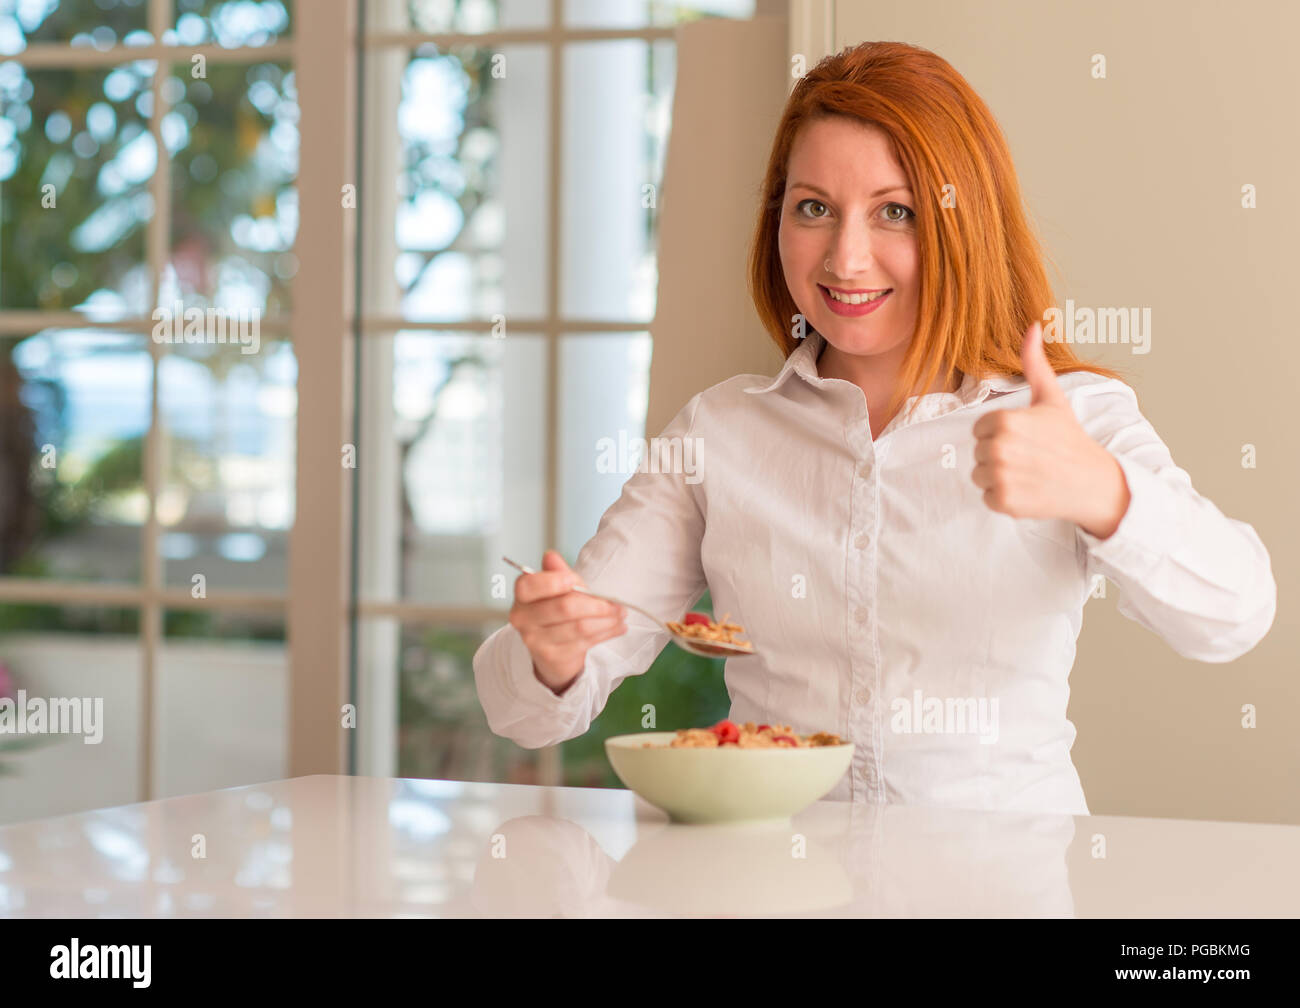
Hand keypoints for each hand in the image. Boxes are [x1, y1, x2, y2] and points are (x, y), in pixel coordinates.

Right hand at [509, 550, 627, 694]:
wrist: (552, 650)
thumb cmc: (555, 613)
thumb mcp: (555, 590)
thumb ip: (556, 573)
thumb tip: (551, 556)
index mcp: (522, 596)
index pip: (529, 585)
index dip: (555, 581)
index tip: (577, 581)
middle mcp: (523, 618)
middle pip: (564, 607)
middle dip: (596, 604)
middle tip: (616, 603)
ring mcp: (536, 641)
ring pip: (579, 627)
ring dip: (606, 620)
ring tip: (620, 614)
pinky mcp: (552, 657)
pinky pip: (586, 642)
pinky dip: (607, 633)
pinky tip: (617, 627)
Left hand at [971, 321, 1130, 538]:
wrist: (1095, 483)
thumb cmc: (1070, 439)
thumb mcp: (1052, 399)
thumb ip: (1034, 364)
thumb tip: (1032, 326)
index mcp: (1005, 420)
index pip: (980, 428)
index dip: (1001, 433)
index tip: (1027, 438)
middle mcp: (1000, 448)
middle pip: (978, 452)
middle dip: (1000, 455)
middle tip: (1031, 457)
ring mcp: (1001, 476)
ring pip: (980, 476)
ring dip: (1000, 478)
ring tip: (1029, 473)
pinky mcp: (1004, 502)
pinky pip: (987, 498)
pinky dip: (1005, 499)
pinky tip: (1029, 491)